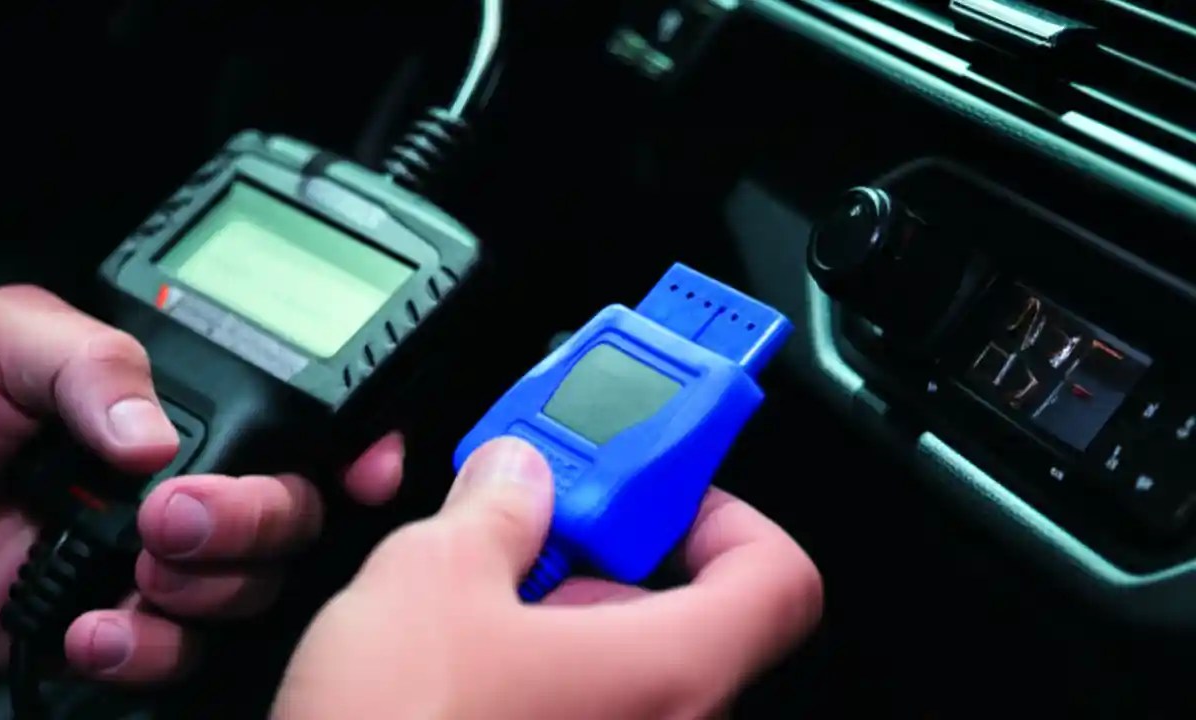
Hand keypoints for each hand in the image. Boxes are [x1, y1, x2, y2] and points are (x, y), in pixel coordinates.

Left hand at [0, 285, 403, 682]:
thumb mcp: (9, 338)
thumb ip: (99, 362)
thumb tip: (159, 438)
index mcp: (186, 402)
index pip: (300, 423)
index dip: (356, 448)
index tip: (366, 470)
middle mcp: (190, 479)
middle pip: (292, 513)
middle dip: (255, 521)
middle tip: (176, 518)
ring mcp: (156, 557)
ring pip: (250, 589)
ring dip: (205, 589)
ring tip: (130, 569)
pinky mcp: (115, 622)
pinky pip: (176, 653)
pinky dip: (148, 650)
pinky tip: (93, 628)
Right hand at [274, 438, 822, 719]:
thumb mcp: (432, 575)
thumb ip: (496, 505)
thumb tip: (515, 477)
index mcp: (668, 673)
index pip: (778, 579)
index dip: (724, 515)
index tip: (654, 488)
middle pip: (689, 616)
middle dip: (610, 557)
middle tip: (539, 525)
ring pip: (627, 669)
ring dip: (565, 615)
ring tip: (479, 596)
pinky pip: (588, 713)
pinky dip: (543, 672)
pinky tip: (465, 661)